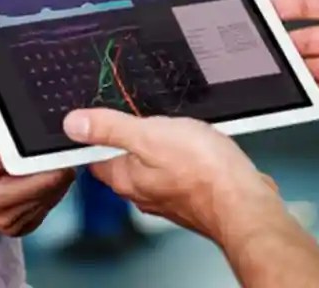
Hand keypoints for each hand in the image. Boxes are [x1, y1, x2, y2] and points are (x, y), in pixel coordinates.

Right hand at [0, 142, 73, 236]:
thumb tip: (26, 154)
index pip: (46, 182)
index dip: (57, 161)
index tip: (57, 144)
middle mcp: (9, 218)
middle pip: (54, 191)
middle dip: (57, 167)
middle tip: (49, 147)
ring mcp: (14, 226)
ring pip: (53, 198)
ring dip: (52, 178)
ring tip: (39, 159)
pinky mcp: (19, 227)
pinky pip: (46, 205)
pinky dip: (46, 189)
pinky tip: (34, 177)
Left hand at [62, 109, 280, 242]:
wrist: (245, 201)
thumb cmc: (203, 171)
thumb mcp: (149, 135)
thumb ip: (110, 129)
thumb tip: (73, 124)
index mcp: (124, 178)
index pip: (94, 156)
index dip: (96, 134)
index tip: (103, 116)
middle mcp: (142, 192)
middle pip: (124, 160)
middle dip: (131, 137)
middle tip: (146, 115)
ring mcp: (168, 197)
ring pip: (154, 165)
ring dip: (161, 146)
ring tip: (175, 127)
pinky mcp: (193, 196)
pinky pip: (180, 171)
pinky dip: (184, 157)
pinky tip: (197, 145)